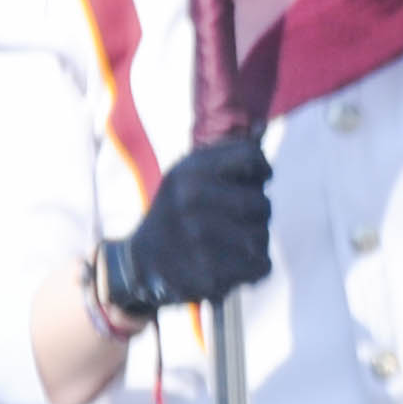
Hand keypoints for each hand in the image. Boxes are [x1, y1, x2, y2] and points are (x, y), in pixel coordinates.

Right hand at [99, 135, 273, 317]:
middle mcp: (191, 200)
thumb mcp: (189, 174)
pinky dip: (254, 267)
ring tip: (230, 242)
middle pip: (262, 203)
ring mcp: (199, 239)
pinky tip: (233, 264)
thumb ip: (227, 155)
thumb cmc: (176, 211)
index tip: (255, 178)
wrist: (140, 263)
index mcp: (188, 171)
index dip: (261, 169)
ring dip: (255, 241)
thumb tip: (261, 128)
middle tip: (236, 219)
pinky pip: (261, 265)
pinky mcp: (209, 274)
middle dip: (257, 212)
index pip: (251, 156)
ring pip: (262, 236)